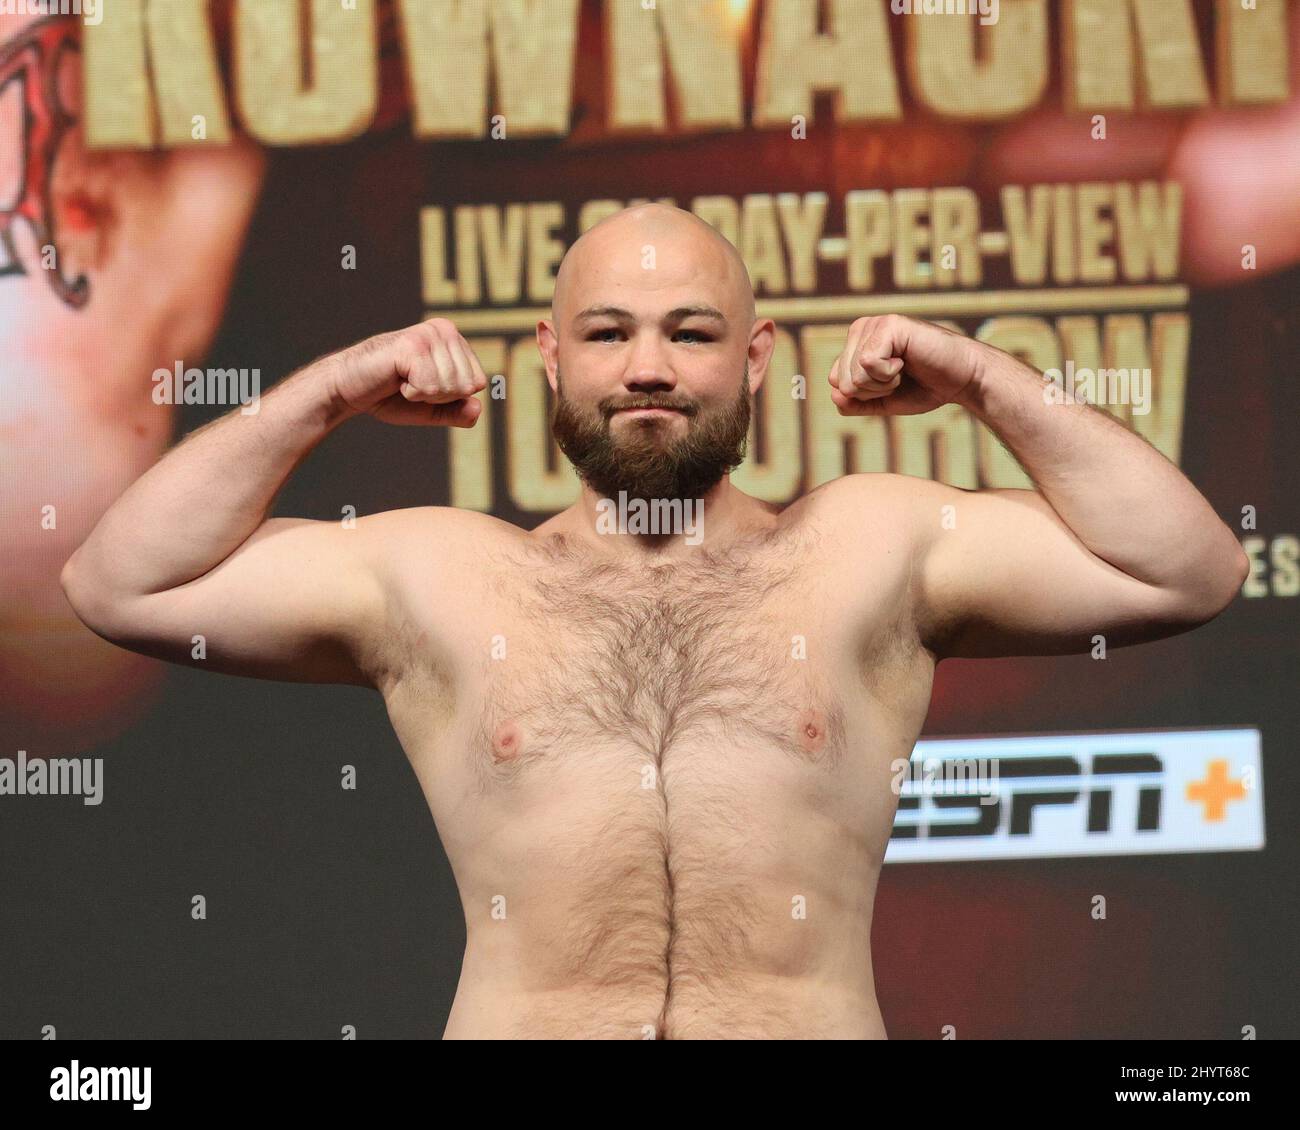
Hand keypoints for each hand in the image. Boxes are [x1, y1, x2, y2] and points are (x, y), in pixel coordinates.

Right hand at [330, 318, 486, 426]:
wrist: (347, 389)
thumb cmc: (388, 395)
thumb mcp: (431, 409)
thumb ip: (457, 411)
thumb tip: (478, 408)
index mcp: (453, 339)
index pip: (478, 382)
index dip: (451, 397)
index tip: (424, 387)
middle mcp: (444, 330)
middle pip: (468, 385)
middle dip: (439, 397)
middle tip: (411, 384)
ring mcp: (428, 334)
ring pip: (450, 387)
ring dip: (423, 395)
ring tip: (402, 379)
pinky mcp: (411, 345)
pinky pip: (430, 387)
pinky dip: (412, 393)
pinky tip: (396, 378)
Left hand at [828, 315, 985, 415]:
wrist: (962, 380)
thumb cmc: (925, 387)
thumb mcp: (883, 401)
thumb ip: (855, 403)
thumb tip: (835, 395)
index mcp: (856, 344)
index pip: (835, 381)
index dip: (864, 394)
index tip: (890, 384)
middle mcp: (862, 328)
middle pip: (841, 380)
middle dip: (872, 390)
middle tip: (899, 377)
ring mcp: (875, 324)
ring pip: (853, 374)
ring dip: (883, 383)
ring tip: (904, 368)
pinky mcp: (889, 325)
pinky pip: (868, 363)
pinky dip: (889, 374)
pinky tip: (907, 361)